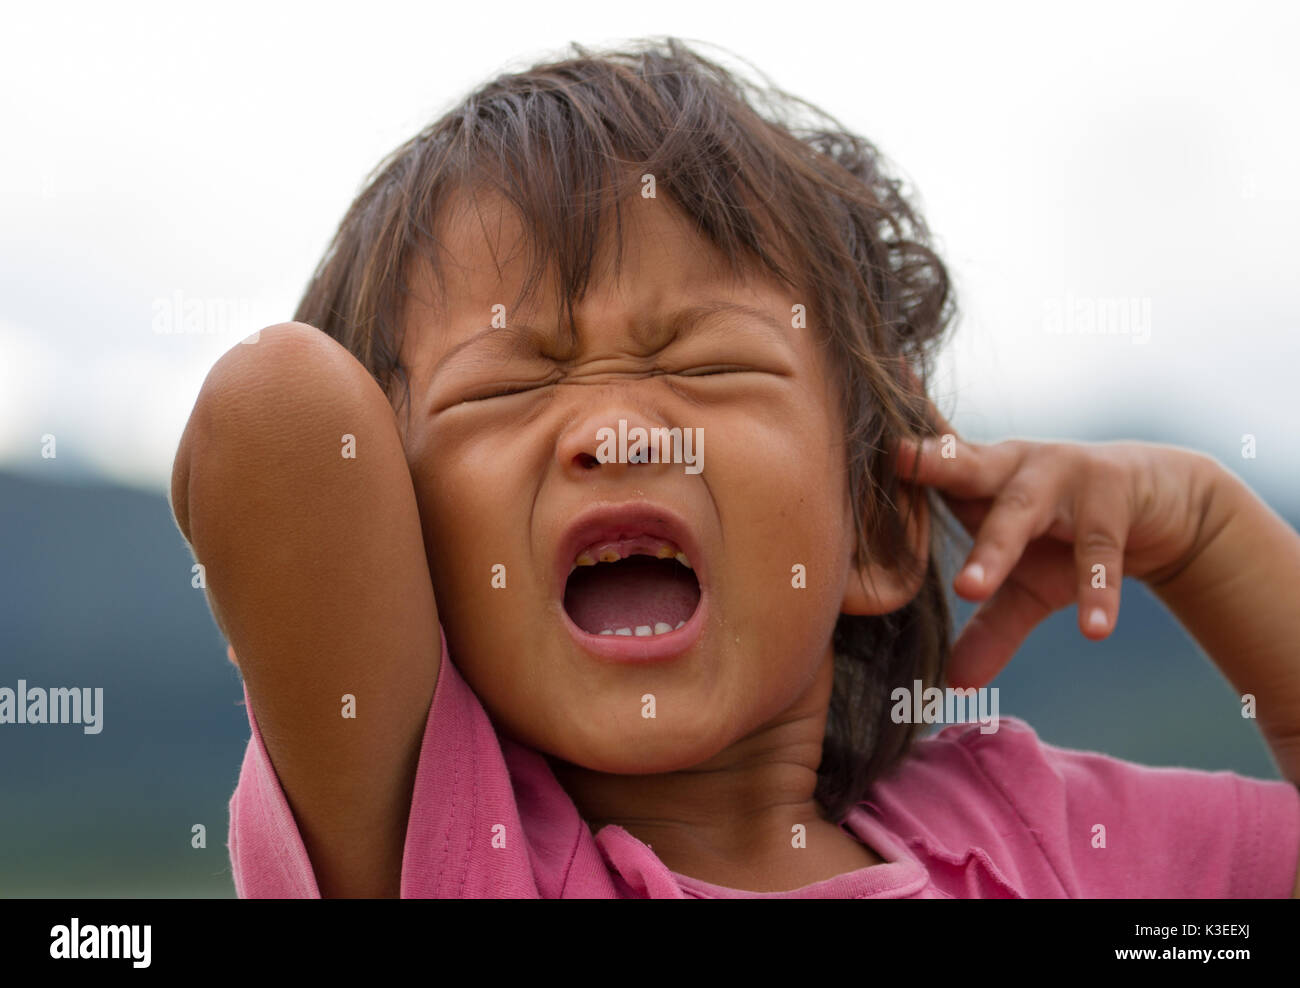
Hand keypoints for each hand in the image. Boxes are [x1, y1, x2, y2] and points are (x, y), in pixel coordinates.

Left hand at [893, 417, 1221, 688]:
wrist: (1168, 507)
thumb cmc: (1070, 538)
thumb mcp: (1027, 586)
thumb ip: (990, 630)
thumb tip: (954, 687)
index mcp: (980, 476)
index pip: (931, 464)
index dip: (898, 457)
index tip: (847, 443)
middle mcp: (1014, 466)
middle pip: (966, 466)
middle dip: (931, 461)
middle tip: (899, 459)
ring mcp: (1065, 475)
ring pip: (1023, 512)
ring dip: (995, 549)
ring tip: (969, 590)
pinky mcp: (1116, 497)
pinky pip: (1099, 551)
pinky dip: (1097, 592)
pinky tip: (1094, 631)